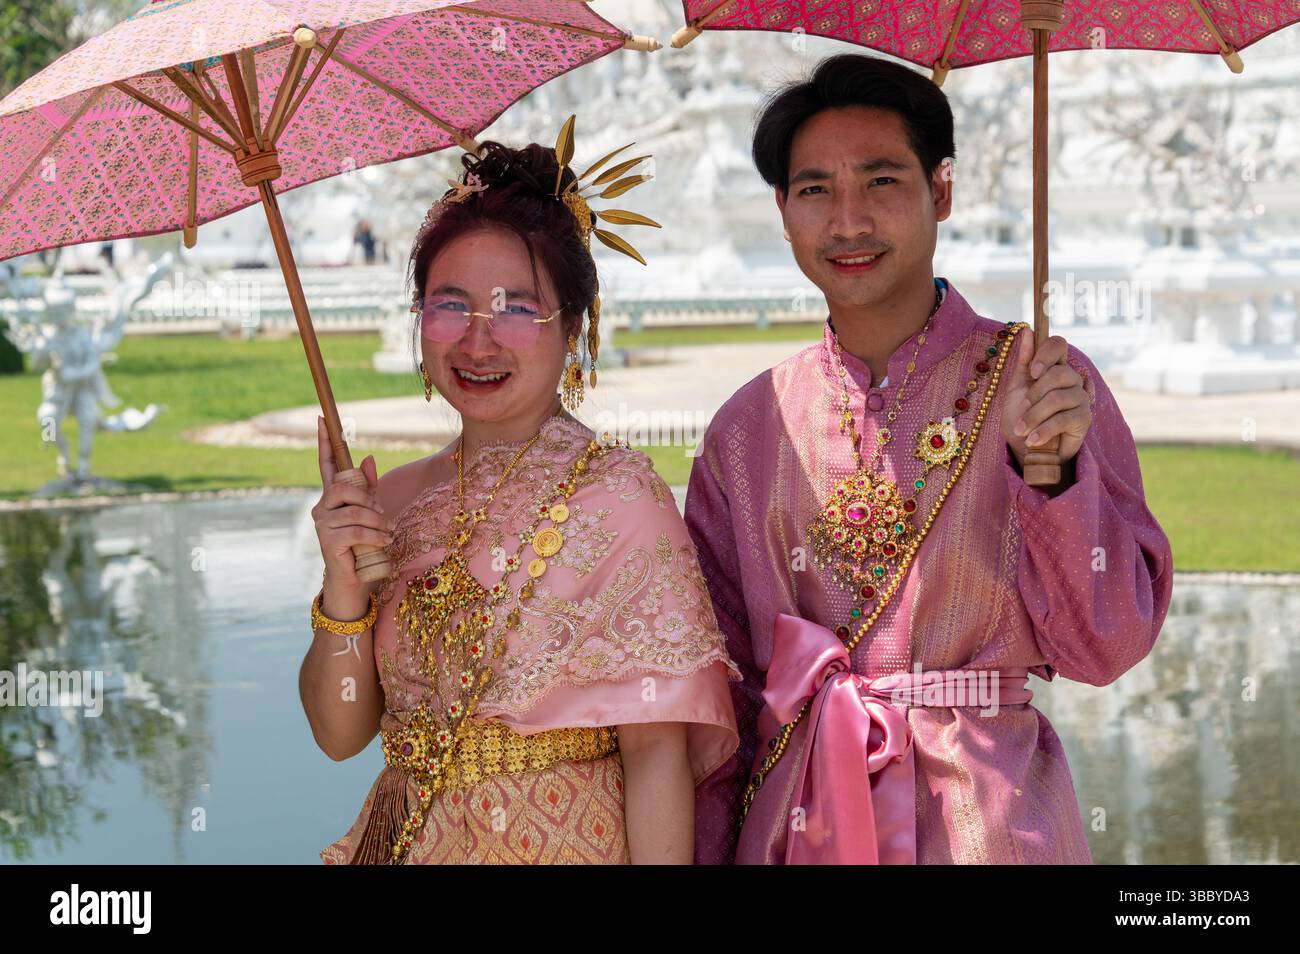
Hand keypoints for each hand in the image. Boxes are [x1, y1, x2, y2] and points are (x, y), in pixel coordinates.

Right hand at [311, 415, 389, 590]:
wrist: (355, 580)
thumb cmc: (364, 545)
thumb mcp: (371, 513)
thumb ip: (368, 487)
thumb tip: (367, 458)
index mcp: (332, 498)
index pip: (326, 465)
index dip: (325, 443)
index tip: (322, 420)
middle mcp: (322, 508)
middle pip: (344, 488)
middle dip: (367, 499)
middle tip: (381, 514)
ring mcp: (322, 525)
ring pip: (354, 511)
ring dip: (377, 522)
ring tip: (386, 533)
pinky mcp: (328, 542)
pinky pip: (356, 530)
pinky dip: (375, 535)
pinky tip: (383, 542)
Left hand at [1002, 327, 1090, 469]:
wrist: (1027, 448)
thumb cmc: (1021, 416)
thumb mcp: (1016, 388)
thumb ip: (1023, 362)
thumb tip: (1026, 331)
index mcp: (1054, 367)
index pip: (1058, 345)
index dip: (1045, 354)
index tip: (1032, 373)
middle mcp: (1071, 379)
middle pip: (1058, 373)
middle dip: (1034, 393)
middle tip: (1023, 408)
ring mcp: (1080, 398)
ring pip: (1058, 398)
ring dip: (1034, 416)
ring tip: (1021, 430)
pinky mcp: (1084, 419)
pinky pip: (1063, 420)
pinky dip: (1043, 430)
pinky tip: (1032, 440)